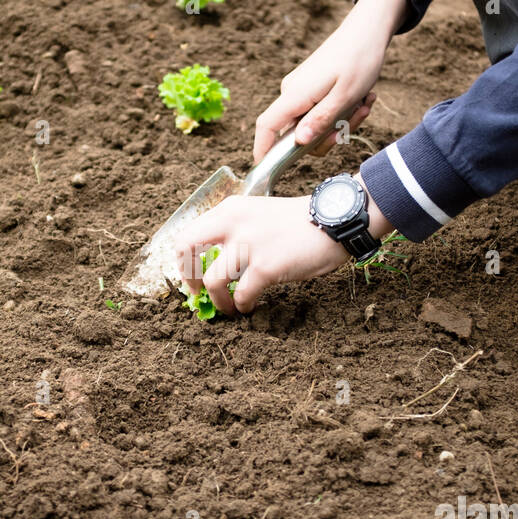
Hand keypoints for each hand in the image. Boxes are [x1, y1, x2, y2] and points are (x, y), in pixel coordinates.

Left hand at [175, 181, 393, 315]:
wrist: (333, 220)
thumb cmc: (299, 222)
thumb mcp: (259, 213)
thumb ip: (235, 229)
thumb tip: (215, 261)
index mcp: (229, 210)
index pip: (187, 234)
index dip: (184, 261)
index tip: (193, 276)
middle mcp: (233, 223)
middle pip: (185, 250)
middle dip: (187, 278)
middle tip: (198, 293)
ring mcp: (248, 245)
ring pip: (210, 281)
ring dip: (217, 302)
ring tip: (229, 308)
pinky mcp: (265, 266)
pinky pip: (241, 295)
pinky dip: (242, 306)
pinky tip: (250, 307)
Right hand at [252, 0, 406, 162]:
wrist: (368, 29)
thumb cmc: (359, 59)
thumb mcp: (345, 96)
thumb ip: (320, 121)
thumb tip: (298, 143)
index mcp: (296, 94)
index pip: (266, 126)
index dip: (262, 150)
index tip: (266, 170)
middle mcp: (293, 93)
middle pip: (297, 133)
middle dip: (329, 135)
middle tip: (356, 120)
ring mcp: (302, 90)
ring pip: (315, 124)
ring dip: (342, 122)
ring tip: (364, 102)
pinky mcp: (313, 88)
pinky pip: (322, 111)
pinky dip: (342, 110)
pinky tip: (362, 97)